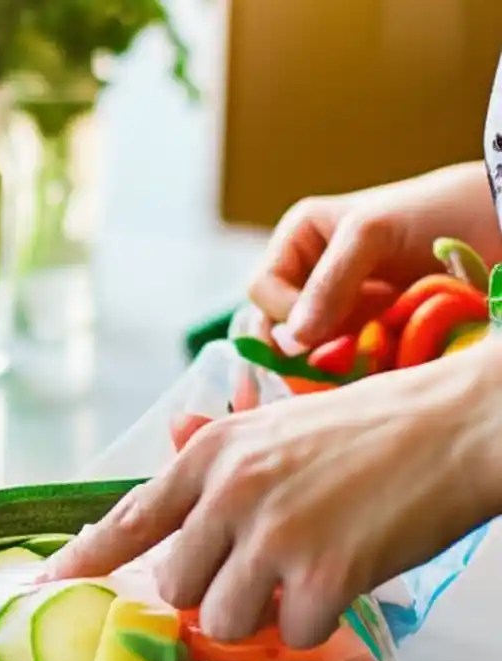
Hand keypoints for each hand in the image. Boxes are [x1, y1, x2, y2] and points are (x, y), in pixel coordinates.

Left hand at [41, 340, 501, 647]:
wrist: (453, 425)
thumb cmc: (367, 425)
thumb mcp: (273, 424)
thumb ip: (216, 453)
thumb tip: (173, 443)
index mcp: (210, 453)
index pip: (127, 519)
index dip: (82, 559)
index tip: (45, 583)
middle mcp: (228, 492)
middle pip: (175, 585)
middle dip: (210, 589)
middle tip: (255, 569)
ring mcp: (272, 535)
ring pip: (223, 620)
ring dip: (258, 614)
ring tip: (298, 575)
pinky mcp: (323, 576)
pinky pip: (293, 633)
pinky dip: (317, 621)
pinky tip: (341, 579)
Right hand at [248, 162, 500, 349]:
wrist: (501, 221)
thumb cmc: (434, 211)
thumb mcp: (371, 234)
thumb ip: (327, 284)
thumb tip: (290, 342)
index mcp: (299, 242)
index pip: (262, 291)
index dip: (285, 313)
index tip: (323, 328)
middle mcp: (312, 276)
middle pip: (277, 325)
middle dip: (303, 345)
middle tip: (343, 351)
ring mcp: (342, 308)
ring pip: (309, 350)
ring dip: (331, 360)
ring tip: (371, 351)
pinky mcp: (370, 334)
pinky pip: (344, 362)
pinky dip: (356, 369)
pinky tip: (382, 359)